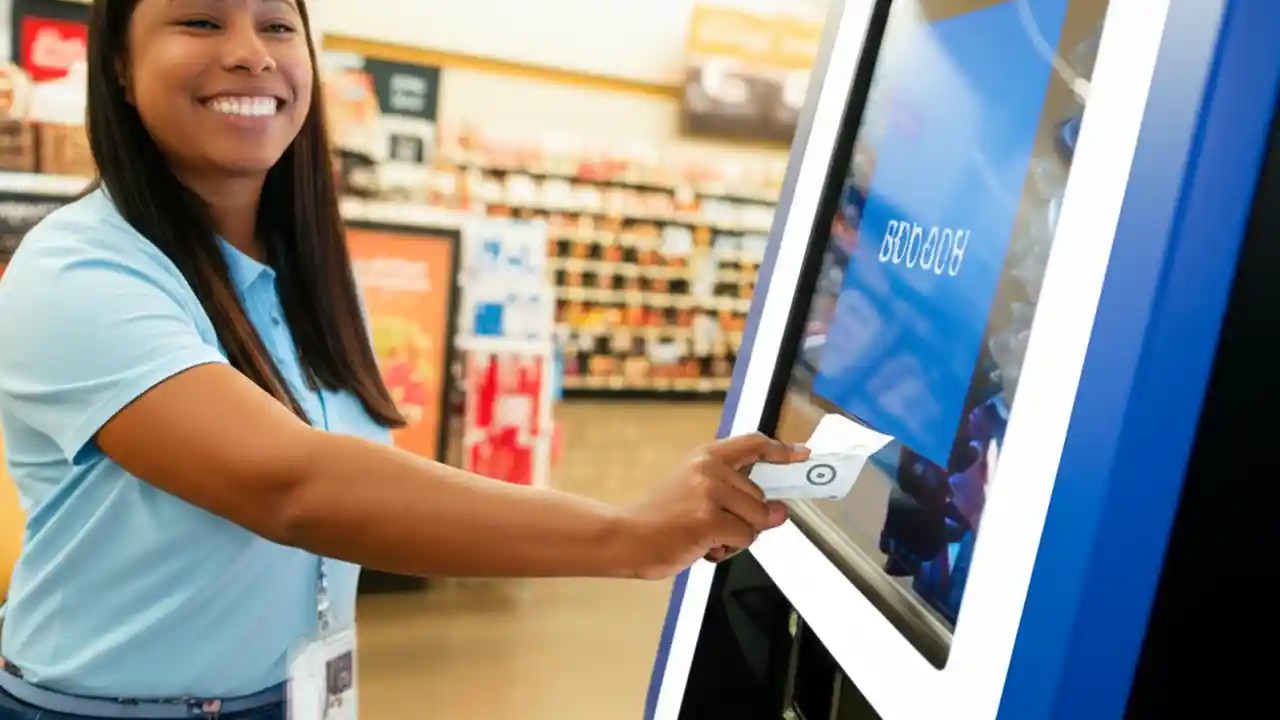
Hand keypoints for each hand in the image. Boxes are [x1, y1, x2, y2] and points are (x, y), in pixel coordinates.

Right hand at [620, 433, 809, 579]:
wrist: (626, 537)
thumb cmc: (660, 519)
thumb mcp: (695, 492)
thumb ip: (737, 496)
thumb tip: (779, 512)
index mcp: (705, 456)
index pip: (753, 444)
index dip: (782, 450)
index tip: (802, 454)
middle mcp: (709, 468)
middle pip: (761, 495)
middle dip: (746, 518)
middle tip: (712, 525)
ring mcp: (709, 493)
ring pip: (757, 519)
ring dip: (737, 536)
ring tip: (705, 536)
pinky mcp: (708, 519)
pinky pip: (745, 538)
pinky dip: (729, 549)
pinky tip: (704, 547)